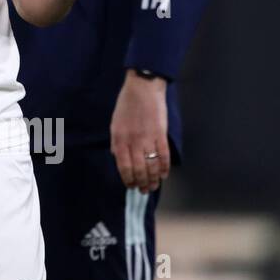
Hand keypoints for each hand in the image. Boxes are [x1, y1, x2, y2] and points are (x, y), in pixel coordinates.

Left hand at [110, 71, 169, 193]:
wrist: (142, 89)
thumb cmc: (126, 105)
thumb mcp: (115, 124)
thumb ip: (117, 143)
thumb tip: (118, 158)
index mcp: (119, 139)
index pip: (123, 166)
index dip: (128, 179)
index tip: (131, 186)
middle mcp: (133, 141)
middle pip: (139, 169)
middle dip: (141, 183)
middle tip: (144, 190)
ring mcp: (148, 139)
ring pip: (152, 166)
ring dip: (153, 179)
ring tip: (153, 186)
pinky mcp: (161, 135)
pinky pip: (164, 156)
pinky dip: (165, 168)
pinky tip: (164, 175)